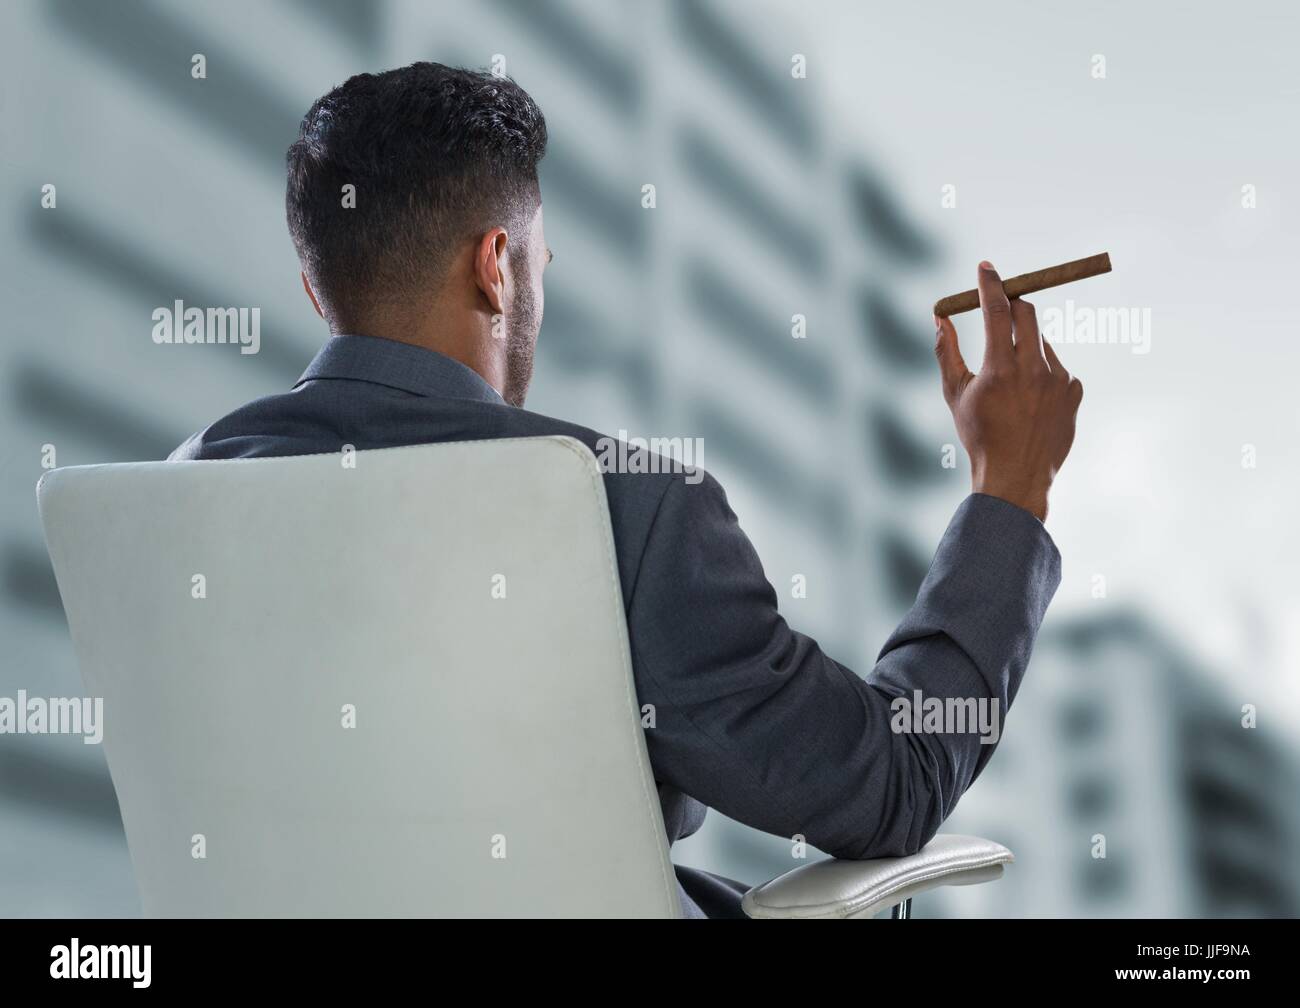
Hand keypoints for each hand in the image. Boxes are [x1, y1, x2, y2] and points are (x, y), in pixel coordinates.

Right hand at [934, 261, 1082, 522]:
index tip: (987, 267)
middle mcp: (1034, 370)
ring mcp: (1059, 380)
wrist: (1016, 477)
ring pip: (1041, 342)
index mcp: (1000, 369)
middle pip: (1028, 313)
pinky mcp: (1075, 390)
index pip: (998, 309)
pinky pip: (1056, 366)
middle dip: (1012, 304)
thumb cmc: (978, 435)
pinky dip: (1041, 372)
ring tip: (1010, 383)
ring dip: (1024, 346)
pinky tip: (1029, 401)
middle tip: (1000, 307)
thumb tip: (941, 316)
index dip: (991, 283)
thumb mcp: (954, 393)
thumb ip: (946, 351)